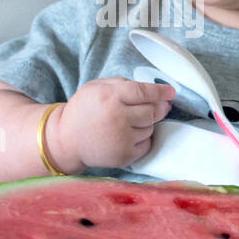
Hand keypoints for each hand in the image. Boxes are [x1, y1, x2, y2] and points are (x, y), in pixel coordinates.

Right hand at [50, 77, 175, 170]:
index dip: (161, 92)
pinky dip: (143, 138)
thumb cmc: (83, 110)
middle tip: (159, 105)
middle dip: (159, 107)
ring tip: (130, 121)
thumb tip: (151, 89)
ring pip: (151, 127)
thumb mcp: (96, 87)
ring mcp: (122, 138)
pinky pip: (147, 143)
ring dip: (147, 123)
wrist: (66, 140)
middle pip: (153, 111)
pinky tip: (128, 134)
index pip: (144, 92)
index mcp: (110, 97)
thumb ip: (122, 83)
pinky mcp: (125, 155)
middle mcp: (118, 117)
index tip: (171, 92)